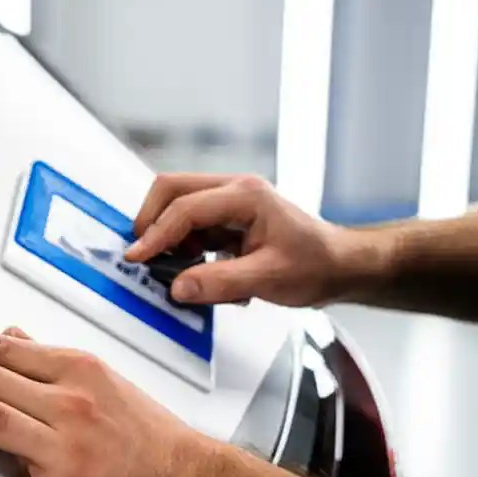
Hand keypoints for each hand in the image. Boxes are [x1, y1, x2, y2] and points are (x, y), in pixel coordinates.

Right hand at [124, 173, 380, 306]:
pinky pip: (191, 222)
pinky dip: (181, 243)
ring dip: (166, 233)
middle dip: (151, 220)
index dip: (156, 234)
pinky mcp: (228, 217)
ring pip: (178, 203)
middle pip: (172, 189)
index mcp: (245, 196)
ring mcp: (230, 201)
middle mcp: (234, 189)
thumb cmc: (315, 265)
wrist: (340, 265)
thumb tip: (177, 287)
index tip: (137, 258)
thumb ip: (220, 283)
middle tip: (143, 254)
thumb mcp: (268, 278)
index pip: (186, 208)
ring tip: (174, 266)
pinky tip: (195, 267)